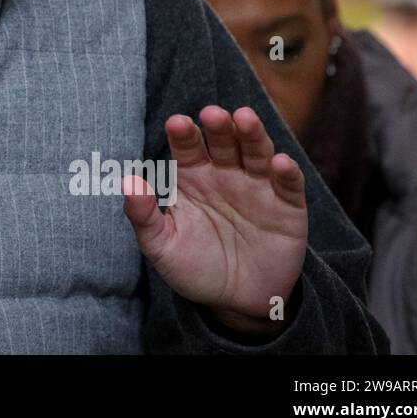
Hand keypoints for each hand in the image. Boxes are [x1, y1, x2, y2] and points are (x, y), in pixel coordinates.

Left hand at [123, 106, 307, 335]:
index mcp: (193, 177)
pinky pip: (288, 185)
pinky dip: (287, 172)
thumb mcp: (162, 246)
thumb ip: (144, 215)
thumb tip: (127, 181)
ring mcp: (258, 187)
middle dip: (219, 126)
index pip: (187, 147)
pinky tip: (279, 163)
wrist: (237, 302)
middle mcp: (226, 174)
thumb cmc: (195, 267)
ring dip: (253, 135)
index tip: (177, 123)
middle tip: (212, 114)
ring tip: (245, 119)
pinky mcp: (288, 207)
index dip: (183, 134)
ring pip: (257, 153)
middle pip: (224, 142)